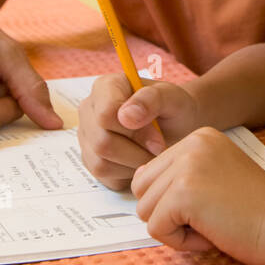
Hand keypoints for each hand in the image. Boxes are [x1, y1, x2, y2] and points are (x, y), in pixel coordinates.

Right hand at [78, 75, 199, 190]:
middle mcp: (89, 110)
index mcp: (105, 87)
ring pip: (101, 163)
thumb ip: (152, 100)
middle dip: (137, 151)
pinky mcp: (90, 160)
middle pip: (102, 142)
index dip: (135, 131)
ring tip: (150, 153)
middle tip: (159, 149)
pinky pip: (104, 177)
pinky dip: (127, 174)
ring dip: (134, 164)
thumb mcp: (172, 98)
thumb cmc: (174, 110)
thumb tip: (126, 116)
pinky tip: (139, 160)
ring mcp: (87, 136)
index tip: (157, 136)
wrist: (177, 129)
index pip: (106, 114)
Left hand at [130, 126, 264, 264]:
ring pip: (145, 209)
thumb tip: (140, 184)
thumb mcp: (216, 176)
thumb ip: (183, 174)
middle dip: (169, 213)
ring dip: (175, 227)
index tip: (214, 202)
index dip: (175, 200)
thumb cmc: (258, 211)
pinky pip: (156, 228)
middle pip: (142, 189)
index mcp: (200, 137)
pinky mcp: (183, 193)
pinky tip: (212, 232)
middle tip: (211, 216)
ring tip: (213, 222)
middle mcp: (191, 143)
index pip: (153, 172)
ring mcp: (186, 166)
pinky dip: (180, 241)